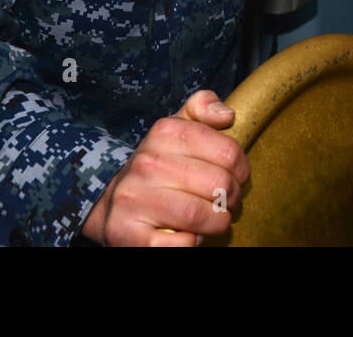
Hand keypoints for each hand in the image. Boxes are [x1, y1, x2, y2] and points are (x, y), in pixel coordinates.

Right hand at [80, 90, 249, 246]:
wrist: (110, 203)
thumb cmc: (157, 167)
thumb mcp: (176, 128)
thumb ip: (203, 108)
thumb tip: (227, 115)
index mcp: (165, 132)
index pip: (228, 151)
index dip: (242, 169)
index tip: (237, 178)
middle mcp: (147, 163)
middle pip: (219, 184)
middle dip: (232, 199)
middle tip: (228, 203)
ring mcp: (134, 199)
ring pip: (200, 215)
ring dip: (217, 223)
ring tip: (214, 220)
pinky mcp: (128, 234)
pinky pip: (180, 244)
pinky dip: (192, 243)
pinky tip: (189, 235)